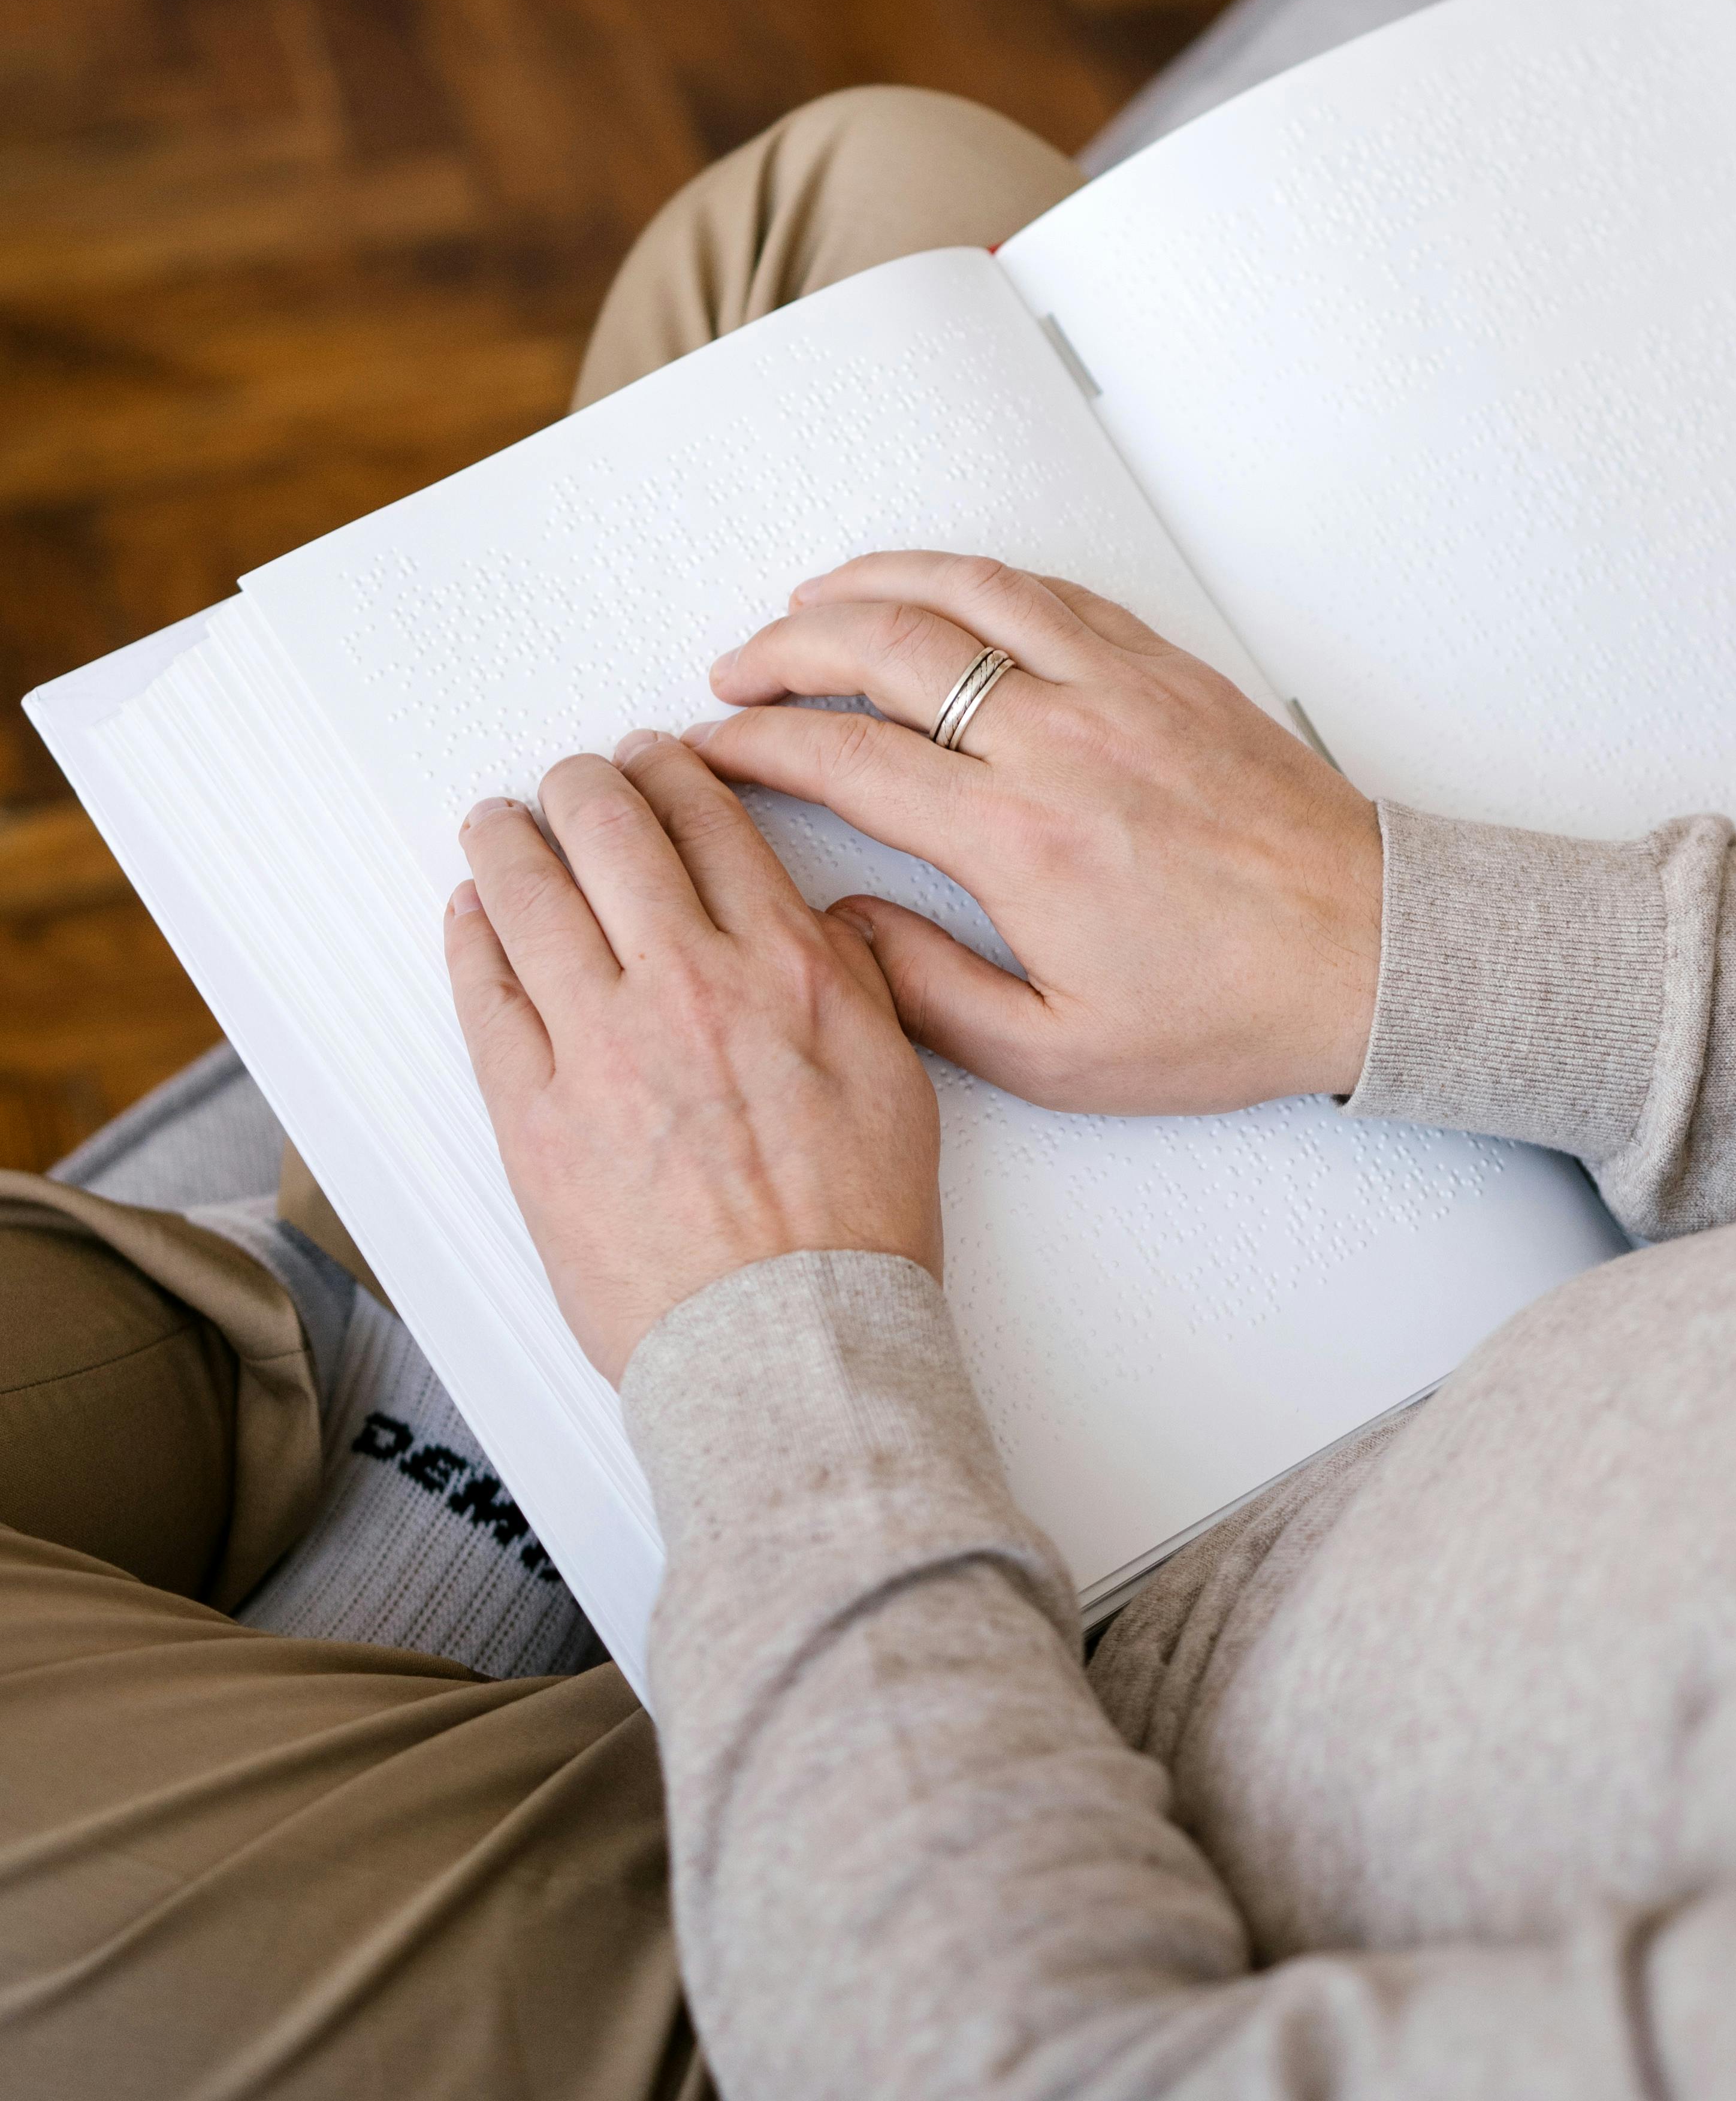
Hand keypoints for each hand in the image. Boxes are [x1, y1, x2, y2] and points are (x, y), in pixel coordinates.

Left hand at [444, 733, 939, 1382]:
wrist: (791, 1342)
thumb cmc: (853, 1230)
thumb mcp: (898, 1077)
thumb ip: (854, 983)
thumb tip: (818, 925)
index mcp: (784, 965)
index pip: (709, 821)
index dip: (670, 771)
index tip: (653, 758)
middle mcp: (687, 983)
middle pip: (610, 830)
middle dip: (582, 786)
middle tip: (569, 780)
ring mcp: (600, 1045)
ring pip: (531, 894)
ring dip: (507, 840)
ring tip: (497, 823)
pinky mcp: (533, 1114)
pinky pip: (484, 994)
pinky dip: (472, 935)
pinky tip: (472, 914)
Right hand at [688, 552, 1382, 1115]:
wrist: (1366, 953)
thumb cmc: (1226, 1013)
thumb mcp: (1060, 1056)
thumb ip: (926, 994)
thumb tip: (838, 922)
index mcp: (1020, 839)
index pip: (846, 759)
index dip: (755, 746)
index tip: (709, 749)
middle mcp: (1060, 741)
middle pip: (885, 647)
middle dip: (786, 649)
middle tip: (734, 670)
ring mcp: (1117, 688)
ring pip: (964, 592)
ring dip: (869, 586)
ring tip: (806, 606)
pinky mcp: (1165, 667)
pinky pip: (1046, 591)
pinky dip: (969, 578)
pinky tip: (931, 593)